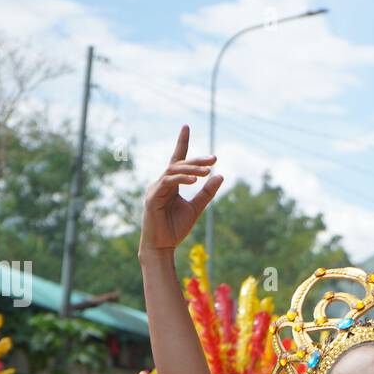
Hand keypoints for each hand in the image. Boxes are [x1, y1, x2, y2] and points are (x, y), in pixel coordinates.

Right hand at [139, 126, 222, 254]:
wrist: (162, 247)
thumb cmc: (175, 229)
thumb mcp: (196, 208)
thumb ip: (207, 192)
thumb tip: (221, 175)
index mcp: (170, 184)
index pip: (176, 159)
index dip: (181, 142)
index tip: (186, 126)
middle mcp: (161, 183)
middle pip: (178, 164)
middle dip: (196, 160)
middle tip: (214, 159)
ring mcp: (155, 189)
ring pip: (173, 171)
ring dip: (191, 169)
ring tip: (208, 170)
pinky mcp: (152, 198)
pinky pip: (168, 183)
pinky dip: (181, 179)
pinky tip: (195, 180)